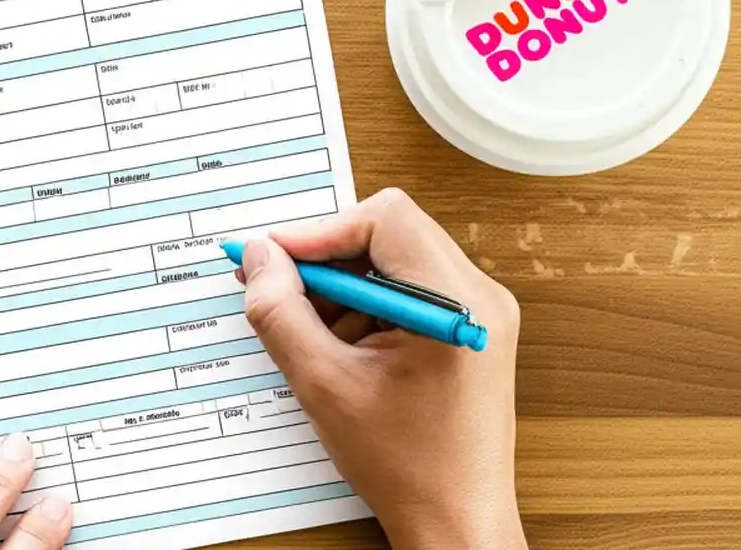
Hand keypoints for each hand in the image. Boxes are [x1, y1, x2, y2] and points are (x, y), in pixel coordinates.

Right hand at [238, 189, 525, 549]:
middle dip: (325, 257)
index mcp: (456, 302)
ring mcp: (478, 311)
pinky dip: (363, 305)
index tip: (272, 257)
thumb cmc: (407, 465)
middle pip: (388, 232)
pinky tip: (338, 345)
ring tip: (308, 330)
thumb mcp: (324, 384)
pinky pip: (407, 289)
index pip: (384, 219)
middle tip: (275, 284)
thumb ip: (281, 313)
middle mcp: (479, 296)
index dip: (318, 232)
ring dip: (342, 284)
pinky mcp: (467, 328)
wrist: (457, 520)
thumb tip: (261, 257)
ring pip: (393, 259)